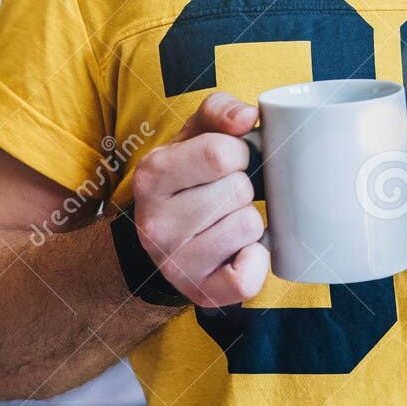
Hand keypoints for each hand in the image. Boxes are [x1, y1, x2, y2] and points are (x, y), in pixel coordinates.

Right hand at [130, 91, 268, 306]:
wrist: (161, 241)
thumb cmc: (188, 179)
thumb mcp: (194, 137)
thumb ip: (219, 112)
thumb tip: (248, 116)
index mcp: (152, 175)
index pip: (221, 153)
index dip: (239, 153)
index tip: (229, 161)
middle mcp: (155, 223)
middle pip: (238, 190)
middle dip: (243, 188)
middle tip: (224, 196)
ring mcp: (175, 263)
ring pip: (248, 226)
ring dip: (249, 221)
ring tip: (226, 221)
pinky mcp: (200, 293)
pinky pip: (247, 278)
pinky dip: (254, 261)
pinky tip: (238, 251)